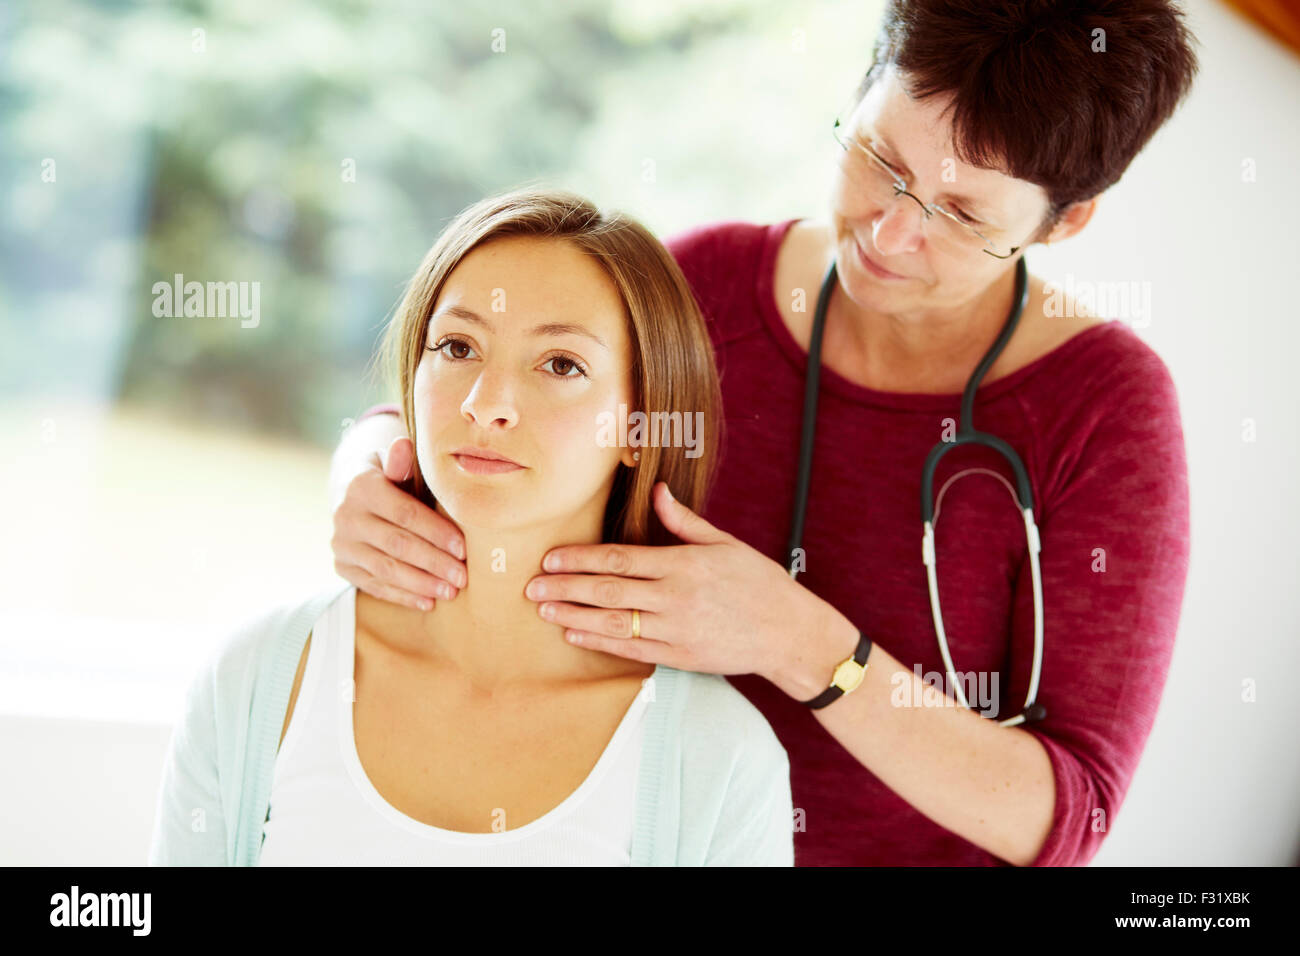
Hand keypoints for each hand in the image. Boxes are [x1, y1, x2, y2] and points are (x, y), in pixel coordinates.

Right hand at [331, 436, 467, 610]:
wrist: (350, 494)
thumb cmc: (388, 478)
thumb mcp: (393, 464)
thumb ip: (401, 462)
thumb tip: (404, 445)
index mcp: (362, 486)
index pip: (405, 514)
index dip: (436, 533)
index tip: (463, 549)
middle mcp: (346, 516)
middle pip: (398, 545)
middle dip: (434, 563)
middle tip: (463, 577)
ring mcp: (342, 544)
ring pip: (385, 569)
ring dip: (421, 584)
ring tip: (450, 592)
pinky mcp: (342, 566)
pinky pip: (374, 585)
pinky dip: (402, 596)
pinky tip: (428, 602)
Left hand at [524, 481, 843, 689]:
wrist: (788, 633)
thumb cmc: (759, 582)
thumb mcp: (725, 543)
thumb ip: (685, 522)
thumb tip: (658, 492)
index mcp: (684, 564)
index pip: (619, 559)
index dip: (581, 558)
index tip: (551, 556)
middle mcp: (675, 598)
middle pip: (607, 591)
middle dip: (565, 587)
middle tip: (531, 586)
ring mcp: (676, 630)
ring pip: (612, 623)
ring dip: (573, 616)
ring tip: (544, 610)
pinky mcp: (680, 657)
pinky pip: (631, 649)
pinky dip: (599, 642)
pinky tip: (575, 635)